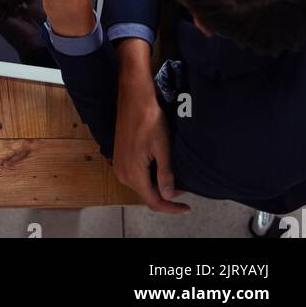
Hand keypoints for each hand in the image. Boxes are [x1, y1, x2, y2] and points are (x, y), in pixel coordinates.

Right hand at [113, 46, 189, 213]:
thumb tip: (169, 196)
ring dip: (156, 186)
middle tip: (183, 189)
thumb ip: (165, 175)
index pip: (154, 201)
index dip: (171, 208)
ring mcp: (118, 165)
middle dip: (165, 196)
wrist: (134, 98)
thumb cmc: (150, 121)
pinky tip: (160, 169)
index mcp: (133, 174)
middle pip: (146, 195)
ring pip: (141, 185)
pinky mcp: (119, 156)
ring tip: (174, 180)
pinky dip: (148, 177)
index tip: (187, 207)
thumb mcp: (162, 148)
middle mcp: (122, 174)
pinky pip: (135, 175)